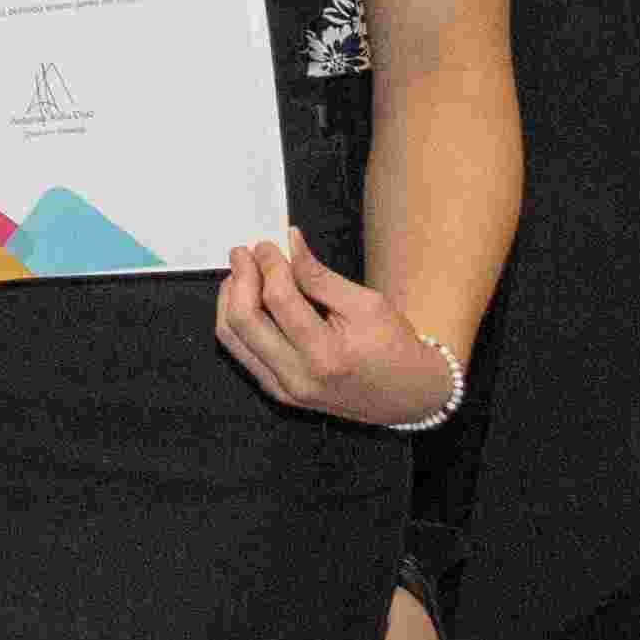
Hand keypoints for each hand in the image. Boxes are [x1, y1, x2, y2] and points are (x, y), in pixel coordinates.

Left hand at [210, 233, 462, 427]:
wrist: (409, 396)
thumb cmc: (395, 348)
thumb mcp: (367, 304)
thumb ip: (321, 276)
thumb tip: (290, 243)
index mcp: (327, 355)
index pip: (279, 300)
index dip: (268, 265)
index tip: (265, 245)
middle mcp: (298, 377)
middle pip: (243, 321)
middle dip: (239, 279)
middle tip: (242, 253)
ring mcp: (284, 390)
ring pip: (233, 339)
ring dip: (230, 300)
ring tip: (241, 274)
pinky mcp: (279, 393)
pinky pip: (242, 353)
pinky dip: (237, 323)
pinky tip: (245, 301)